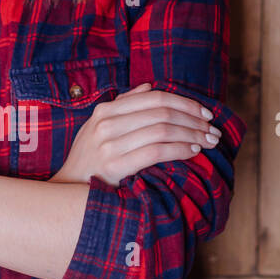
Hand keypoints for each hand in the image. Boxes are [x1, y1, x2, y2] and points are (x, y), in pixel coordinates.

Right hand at [49, 82, 220, 186]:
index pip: (155, 97)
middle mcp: (106, 124)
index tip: (205, 112)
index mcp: (105, 110)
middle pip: (162, 112)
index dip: (185, 102)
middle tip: (212, 129)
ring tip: (207, 141)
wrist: (67, 190)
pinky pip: (156, 152)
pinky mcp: (116, 167)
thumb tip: (148, 87)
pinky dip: (178, 149)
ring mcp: (109, 145)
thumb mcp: (97, 126)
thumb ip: (122, 105)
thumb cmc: (87, 159)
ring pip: (162, 130)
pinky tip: (192, 151)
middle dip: (193, 119)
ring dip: (191, 134)